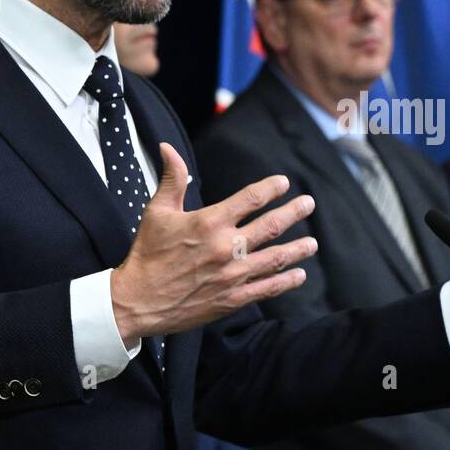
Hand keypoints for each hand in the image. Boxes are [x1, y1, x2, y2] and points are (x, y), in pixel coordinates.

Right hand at [111, 143, 317, 344]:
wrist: (137, 301)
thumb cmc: (147, 254)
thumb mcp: (157, 212)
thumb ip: (172, 179)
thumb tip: (169, 148)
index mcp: (209, 222)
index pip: (250, 199)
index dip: (270, 189)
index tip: (283, 183)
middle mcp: (225, 247)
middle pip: (271, 226)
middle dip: (293, 213)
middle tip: (308, 204)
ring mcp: (232, 275)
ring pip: (275, 258)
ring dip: (297, 249)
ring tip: (312, 243)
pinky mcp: (232, 299)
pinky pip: (267, 288)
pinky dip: (286, 281)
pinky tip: (299, 275)